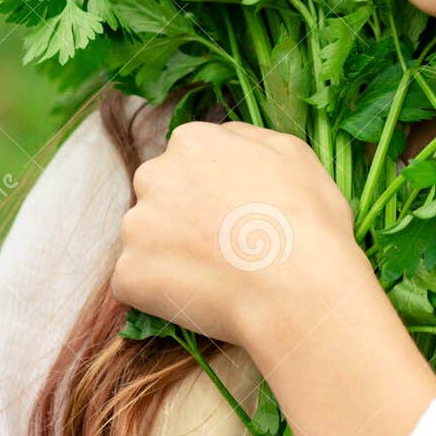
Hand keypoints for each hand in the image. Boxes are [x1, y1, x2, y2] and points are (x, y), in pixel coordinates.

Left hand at [111, 120, 362, 348]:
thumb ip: (247, 138)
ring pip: (147, 239)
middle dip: (182, 217)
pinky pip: (138, 282)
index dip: (212, 190)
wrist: (297, 290)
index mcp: (192, 142)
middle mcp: (154, 175)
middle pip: (160, 195)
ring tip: (215, 276)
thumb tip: (225, 139)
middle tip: (222, 246)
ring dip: (170, 254)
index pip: (188, 160)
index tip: (233, 213)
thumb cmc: (306, 221)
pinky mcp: (128, 273)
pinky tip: (200, 297)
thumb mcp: (293, 154)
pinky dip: (160, 292)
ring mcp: (136, 226)